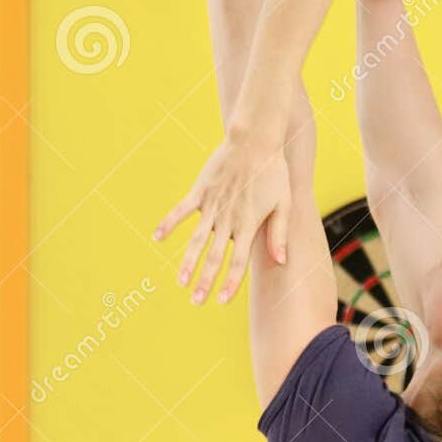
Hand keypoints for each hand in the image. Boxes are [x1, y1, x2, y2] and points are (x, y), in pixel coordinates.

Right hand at [154, 132, 290, 302]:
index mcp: (249, 224)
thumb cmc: (274, 171)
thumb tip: (281, 262)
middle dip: (205, 281)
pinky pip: (181, 210)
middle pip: (215, 256)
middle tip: (196, 301)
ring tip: (180, 281)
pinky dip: (169, 224)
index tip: (221, 301)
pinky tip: (157, 238)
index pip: (239, 261)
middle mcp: (228, 218)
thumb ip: (279, 234)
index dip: (230, 283)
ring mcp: (212, 205)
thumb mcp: (284, 204)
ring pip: (197, 239)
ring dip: (188, 262)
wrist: (256, 140)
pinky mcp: (200, 191)